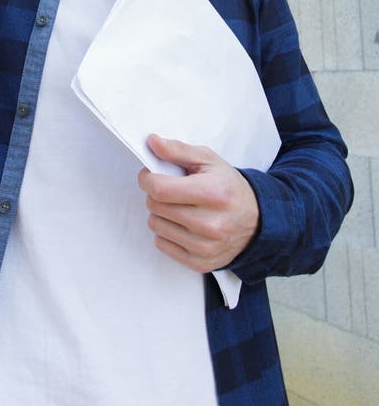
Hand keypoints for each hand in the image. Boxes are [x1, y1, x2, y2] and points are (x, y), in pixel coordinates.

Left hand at [137, 134, 259, 272]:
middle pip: (155, 206)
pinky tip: (182, 224)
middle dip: (156, 194)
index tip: (150, 175)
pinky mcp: (200, 263)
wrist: (257, 220)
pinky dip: (166, 232)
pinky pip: (162, 244)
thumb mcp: (208, 160)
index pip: (160, 189)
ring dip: (160, 214)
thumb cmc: (228, 187)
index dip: (148, 179)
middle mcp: (209, 223)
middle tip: (170, 190)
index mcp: (212, 193)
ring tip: (178, 206)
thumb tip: (152, 142)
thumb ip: (177, 150)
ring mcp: (205, 246)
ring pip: (156, 226)